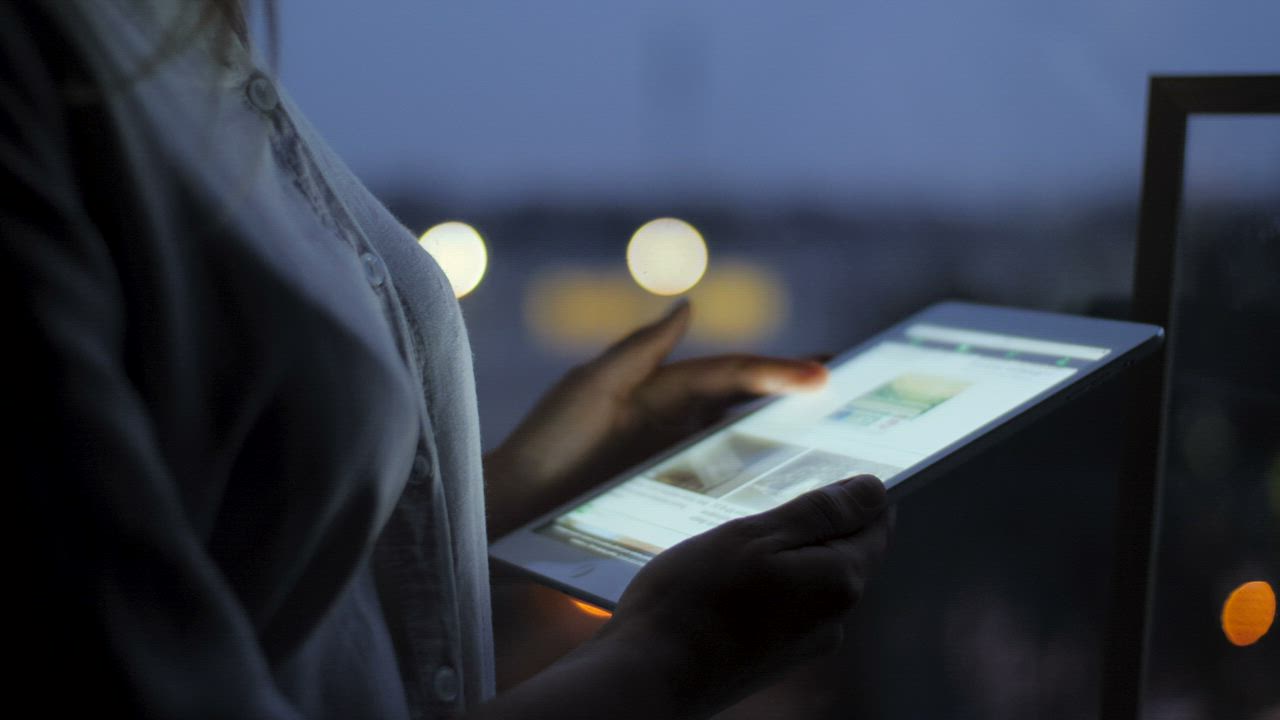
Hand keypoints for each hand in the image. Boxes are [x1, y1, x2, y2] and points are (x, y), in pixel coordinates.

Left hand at [485, 300, 826, 538]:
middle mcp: (673, 419)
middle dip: (792, 389)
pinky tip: (784, 485)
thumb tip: (690, 306)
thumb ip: (641, 350)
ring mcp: (673, 457)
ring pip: (739, 438)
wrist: (515, 505)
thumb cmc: (548, 443)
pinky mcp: (667, 493)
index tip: (824, 368)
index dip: (776, 369)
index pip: (730, 373)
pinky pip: (720, 482)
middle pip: (744, 401)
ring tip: (835, 429)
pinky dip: (754, 476)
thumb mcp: (592, 388)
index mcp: (660, 388)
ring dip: (784, 430)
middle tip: (848, 385)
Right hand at [594, 474, 891, 716]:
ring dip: (776, 554)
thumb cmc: (695, 599)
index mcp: (839, 581)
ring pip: (806, 576)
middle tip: (755, 508)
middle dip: (807, 524)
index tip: (817, 476)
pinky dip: (760, 584)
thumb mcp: (756, 535)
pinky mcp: (775, 657)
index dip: (854, 494)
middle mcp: (833, 618)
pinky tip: (719, 582)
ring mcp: (805, 642)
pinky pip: (782, 603)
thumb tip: (874, 490)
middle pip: (842, 550)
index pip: (877, 523)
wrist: (648, 674)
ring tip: (726, 548)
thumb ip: (820, 513)